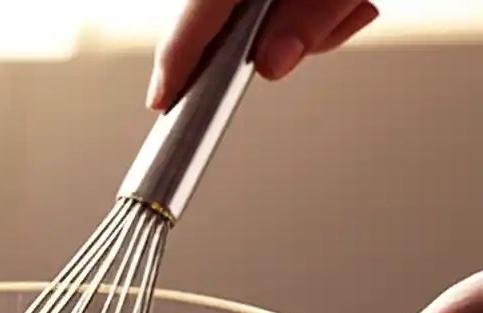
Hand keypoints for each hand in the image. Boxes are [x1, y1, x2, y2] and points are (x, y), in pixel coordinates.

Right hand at [148, 0, 380, 109]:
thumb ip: (312, 13)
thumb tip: (272, 61)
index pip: (198, 8)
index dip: (179, 57)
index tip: (167, 96)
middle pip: (229, 8)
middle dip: (273, 32)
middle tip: (321, 27)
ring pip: (264, 6)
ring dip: (312, 13)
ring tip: (352, 0)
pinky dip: (325, 1)